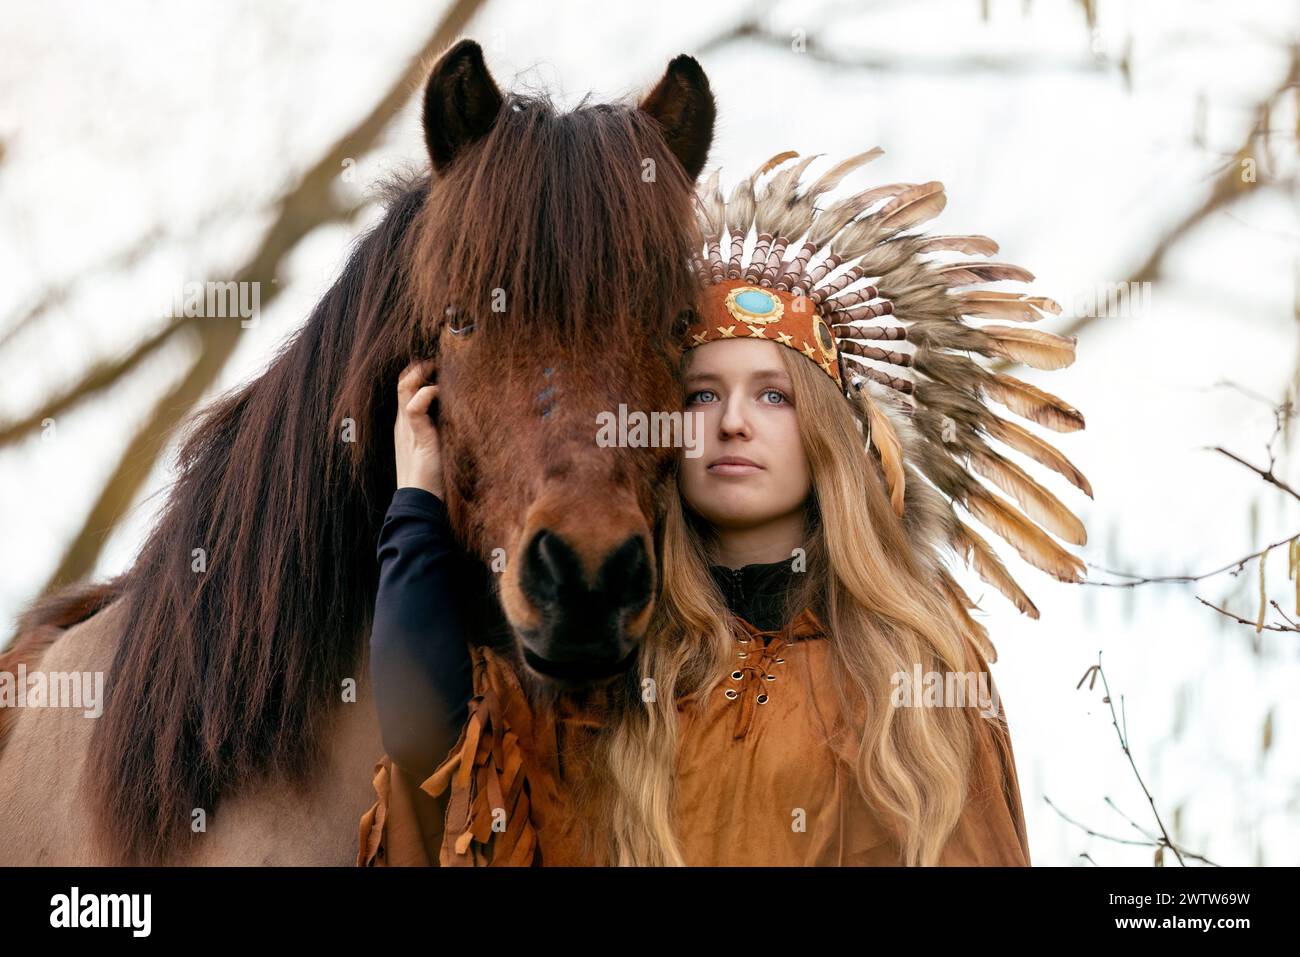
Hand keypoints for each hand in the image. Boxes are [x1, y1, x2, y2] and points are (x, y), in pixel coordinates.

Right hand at [394, 359, 443, 498]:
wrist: (422, 502)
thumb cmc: (435, 480)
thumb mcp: (441, 449)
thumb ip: (447, 433)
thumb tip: (470, 419)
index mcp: (408, 425)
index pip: (407, 389)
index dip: (420, 374)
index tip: (440, 367)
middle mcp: (404, 423)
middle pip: (403, 382)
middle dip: (420, 367)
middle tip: (440, 362)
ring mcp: (407, 428)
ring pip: (405, 387)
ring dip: (421, 374)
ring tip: (438, 369)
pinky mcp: (416, 437)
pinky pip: (414, 406)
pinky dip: (427, 393)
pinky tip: (441, 392)